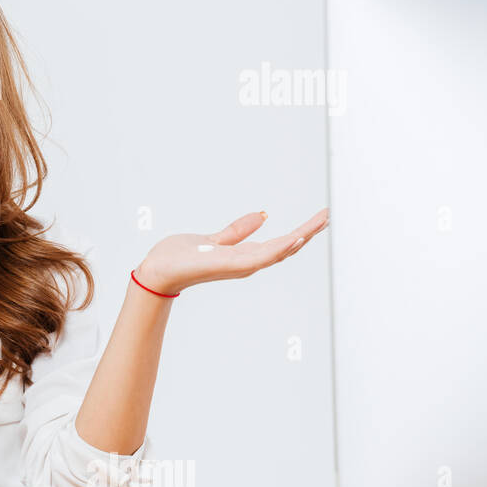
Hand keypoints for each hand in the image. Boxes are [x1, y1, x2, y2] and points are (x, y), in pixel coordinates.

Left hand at [134, 208, 328, 296]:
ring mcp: (240, 266)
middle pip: (286, 248)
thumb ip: (238, 231)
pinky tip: (296, 236)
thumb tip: (264, 215)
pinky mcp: (231, 265)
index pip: (280, 243)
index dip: (302, 231)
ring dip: (301, 237)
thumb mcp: (214, 240)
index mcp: (244, 256)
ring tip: (321, 221)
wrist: (157, 271)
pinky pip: (261, 257)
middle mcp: (246, 263)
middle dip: (309, 232)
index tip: (321, 217)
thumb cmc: (180, 259)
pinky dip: (280, 248)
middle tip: (329, 215)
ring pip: (279, 252)